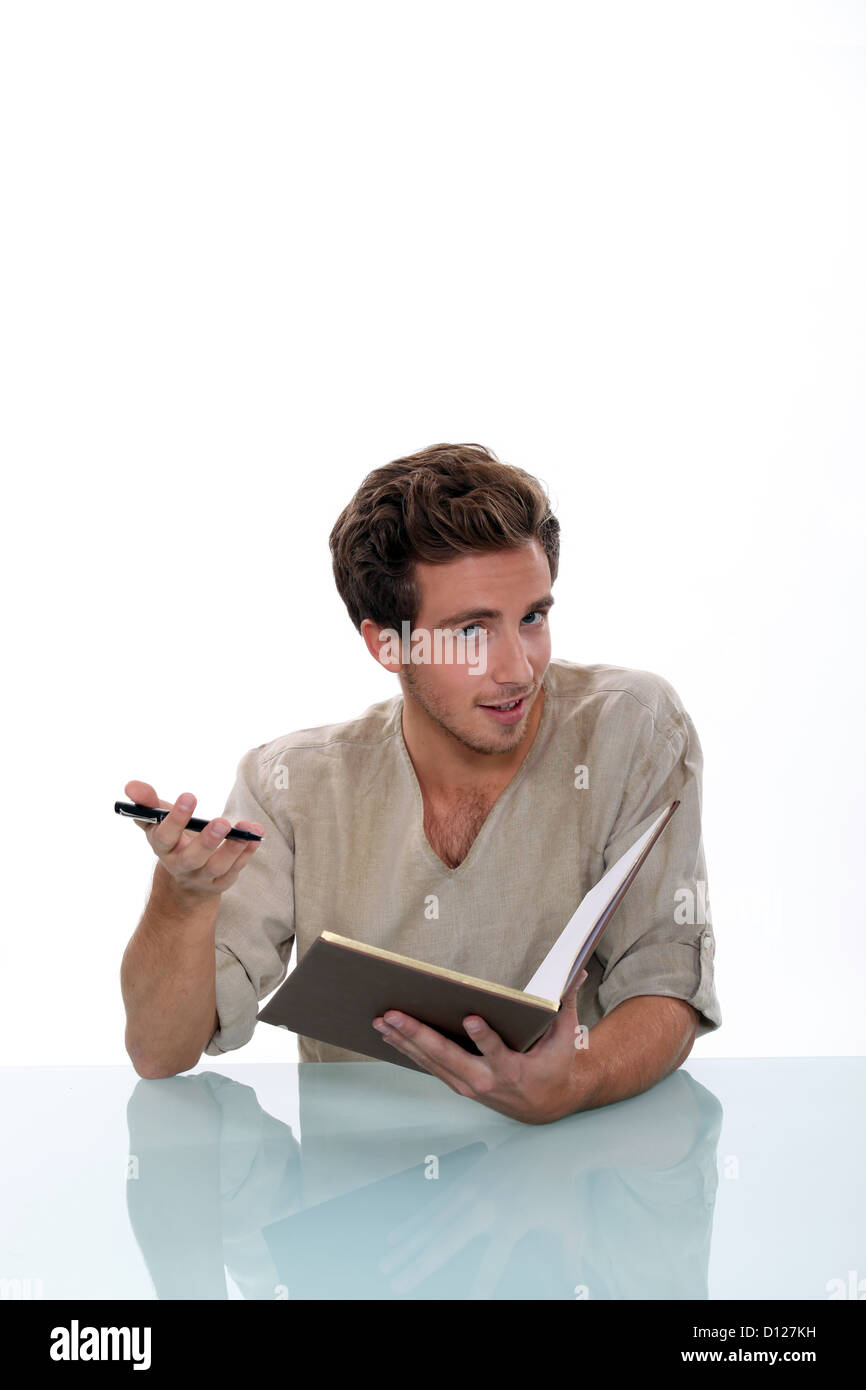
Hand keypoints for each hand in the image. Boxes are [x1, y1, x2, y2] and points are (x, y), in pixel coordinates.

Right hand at [124, 779, 263, 899]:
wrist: (182, 880)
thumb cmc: (171, 838)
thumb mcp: (157, 819)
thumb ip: (145, 801)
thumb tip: (130, 786)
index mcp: (163, 847)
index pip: (165, 836)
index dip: (176, 818)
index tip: (189, 796)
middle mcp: (181, 865)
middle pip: (193, 858)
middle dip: (207, 840)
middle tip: (222, 822)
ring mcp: (202, 876)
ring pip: (217, 867)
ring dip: (232, 849)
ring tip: (245, 829)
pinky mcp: (221, 882)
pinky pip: (235, 870)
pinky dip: (247, 853)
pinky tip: (255, 835)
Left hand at [372, 969, 593, 1124]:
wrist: (547, 1106)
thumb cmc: (554, 1065)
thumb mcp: (566, 1037)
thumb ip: (567, 1002)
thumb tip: (578, 968)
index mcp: (514, 1070)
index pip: (497, 1052)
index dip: (484, 1038)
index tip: (470, 1018)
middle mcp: (486, 1081)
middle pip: (447, 1057)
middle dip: (418, 1034)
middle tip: (393, 1014)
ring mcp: (468, 1085)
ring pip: (430, 1062)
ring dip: (404, 1041)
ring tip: (381, 1020)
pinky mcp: (457, 1084)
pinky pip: (428, 1066)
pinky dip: (407, 1049)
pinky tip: (389, 1034)